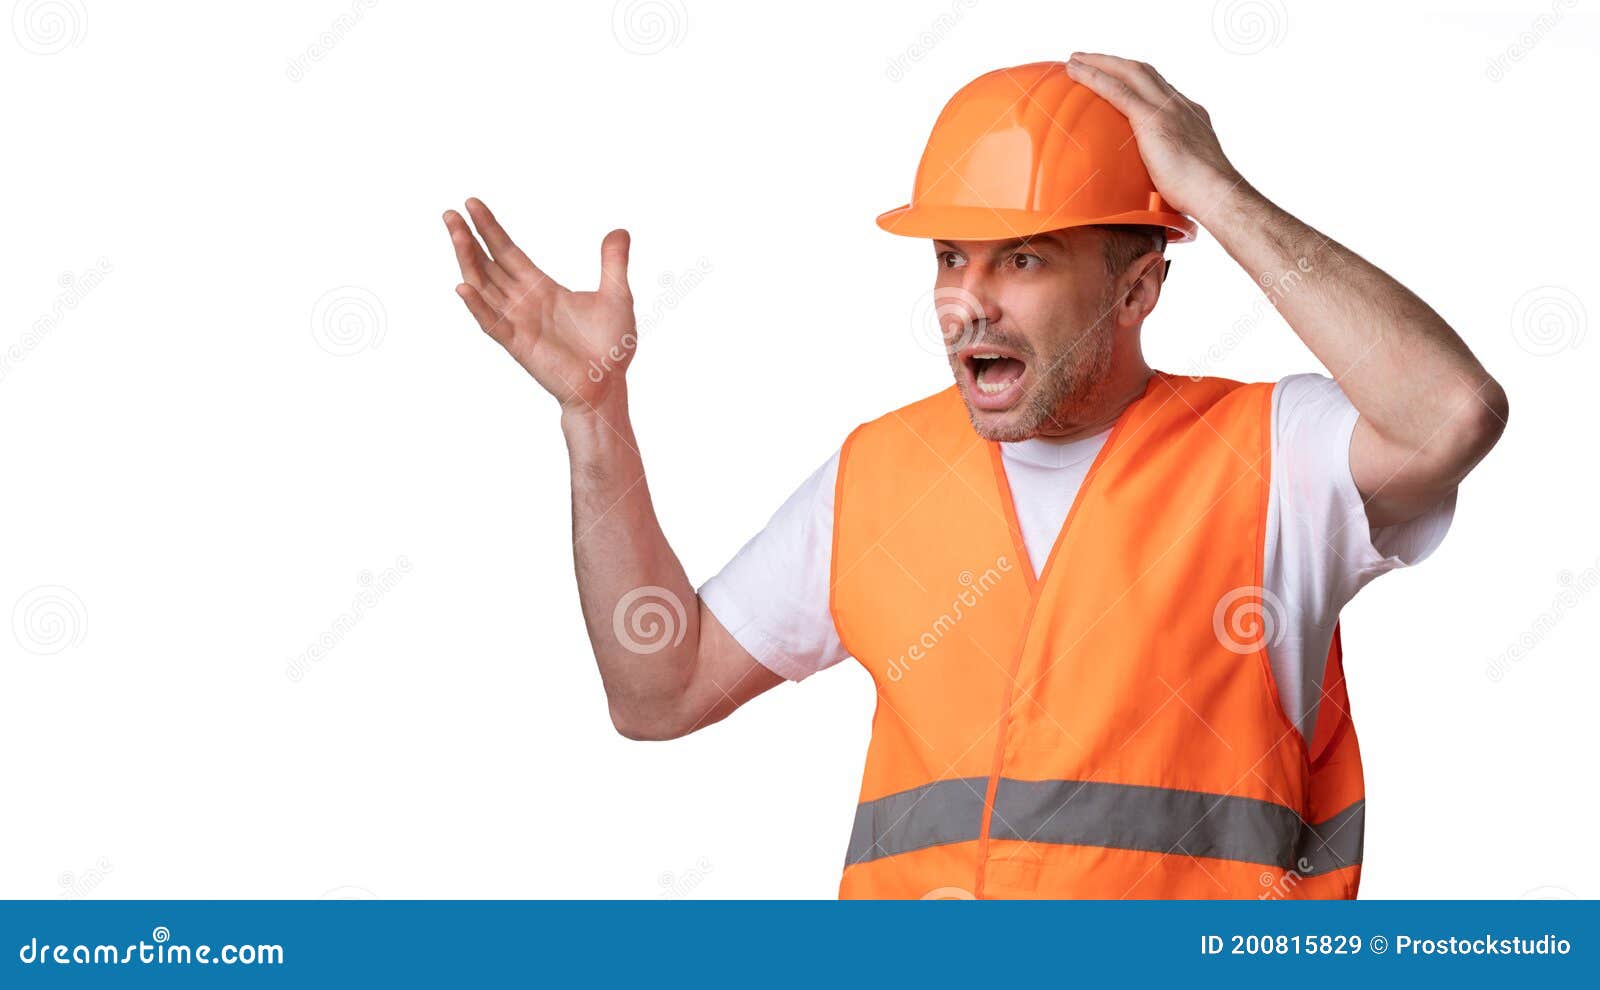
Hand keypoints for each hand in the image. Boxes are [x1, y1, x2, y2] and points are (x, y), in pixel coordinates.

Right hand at [444, 198, 634, 412]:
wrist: (608, 386)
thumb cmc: (610, 348)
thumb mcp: (616, 295)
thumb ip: (613, 263)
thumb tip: (620, 230)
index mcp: (541, 288)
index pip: (508, 252)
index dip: (490, 229)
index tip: (472, 205)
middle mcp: (523, 302)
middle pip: (488, 265)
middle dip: (469, 239)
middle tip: (450, 213)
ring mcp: (517, 323)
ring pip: (483, 287)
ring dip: (468, 260)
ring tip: (455, 233)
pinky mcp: (519, 345)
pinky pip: (492, 323)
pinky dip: (477, 306)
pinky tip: (464, 287)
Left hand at [1065, 53, 1242, 221]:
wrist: (1215, 194)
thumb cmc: (1201, 198)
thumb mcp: (1184, 176)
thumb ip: (1168, 172)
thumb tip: (1155, 193)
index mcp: (1190, 116)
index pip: (1161, 89)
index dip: (1139, 80)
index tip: (1120, 77)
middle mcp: (1179, 105)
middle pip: (1143, 72)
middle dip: (1115, 63)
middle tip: (1089, 59)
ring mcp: (1167, 108)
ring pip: (1128, 72)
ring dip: (1100, 62)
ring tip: (1075, 60)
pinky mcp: (1152, 118)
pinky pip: (1117, 90)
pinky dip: (1094, 77)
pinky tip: (1075, 72)